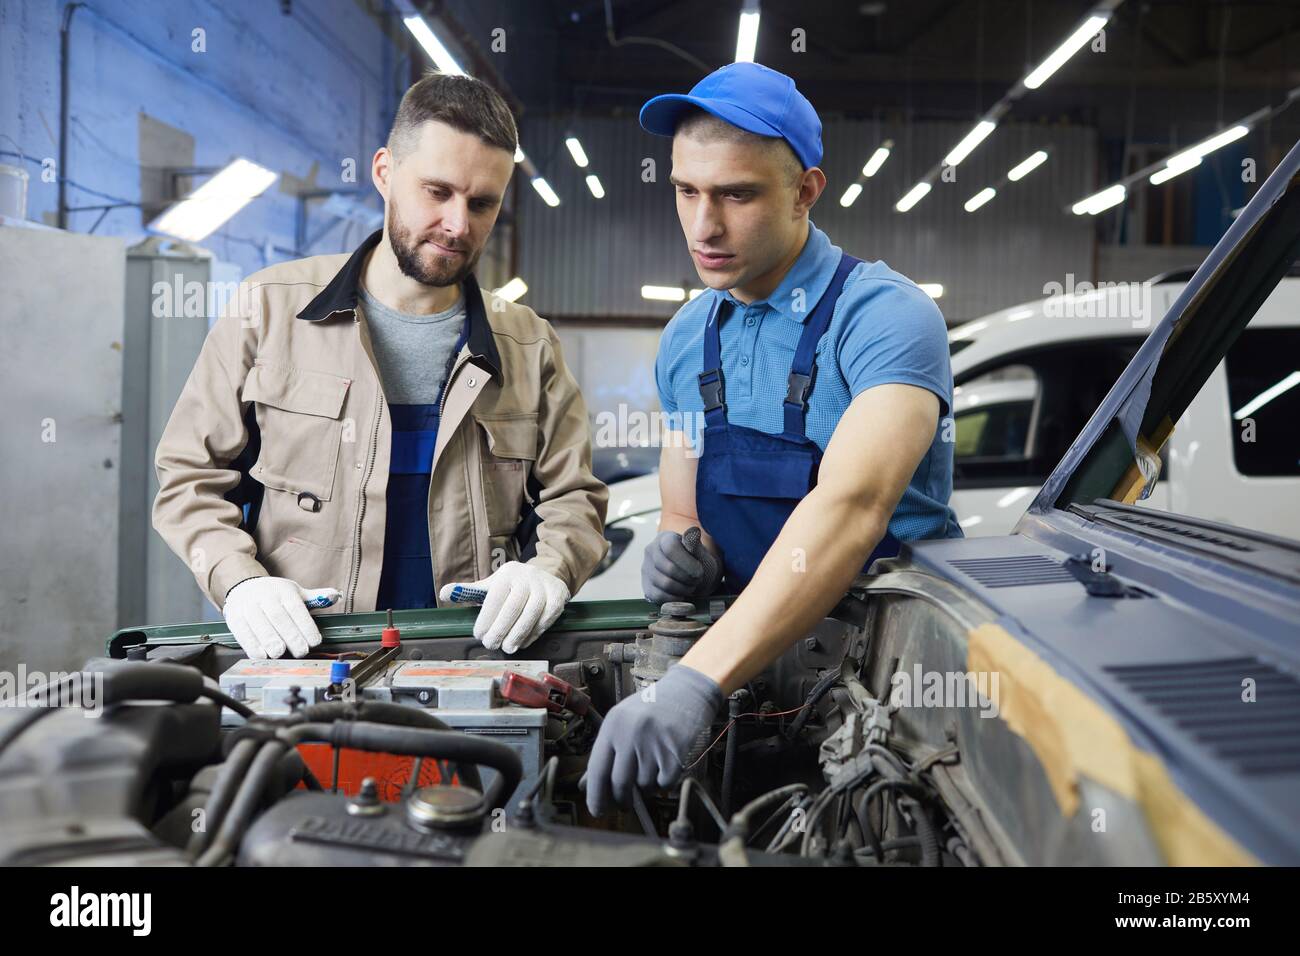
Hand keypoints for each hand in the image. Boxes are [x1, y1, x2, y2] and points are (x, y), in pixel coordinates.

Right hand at [222, 577, 340, 658]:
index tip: (315, 641)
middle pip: (279, 618)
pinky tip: (262, 655)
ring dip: (270, 641)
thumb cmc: (275, 595)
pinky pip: (243, 632)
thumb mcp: (295, 592)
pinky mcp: (234, 617)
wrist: (243, 587)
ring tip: (280, 654)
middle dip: (291, 636)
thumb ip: (315, 597)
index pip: (296, 608)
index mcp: (283, 590)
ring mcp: (248, 606)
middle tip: (301, 651)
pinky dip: (252, 645)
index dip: (306, 626)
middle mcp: (265, 596)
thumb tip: (336, 596)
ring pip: (260, 625)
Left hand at [438, 561, 568, 654]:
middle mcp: (527, 577)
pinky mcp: (559, 597)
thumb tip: (444, 593)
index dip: (486, 618)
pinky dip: (534, 633)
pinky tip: (524, 642)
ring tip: (507, 648)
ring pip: (532, 613)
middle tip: (491, 645)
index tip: (479, 635)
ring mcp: (544, 586)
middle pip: (513, 606)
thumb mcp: (492, 585)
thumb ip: (469, 591)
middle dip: (500, 629)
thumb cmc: (513, 586)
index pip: (494, 597)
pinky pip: (547, 618)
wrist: (546, 576)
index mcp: (507, 574)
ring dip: (518, 634)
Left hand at [583, 663, 722, 816]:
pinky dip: (664, 782)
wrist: (686, 692)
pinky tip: (665, 765)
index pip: (597, 769)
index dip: (595, 795)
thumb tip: (586, 785)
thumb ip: (605, 753)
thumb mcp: (621, 722)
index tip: (596, 810)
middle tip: (624, 804)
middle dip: (621, 800)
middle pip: (620, 784)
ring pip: (644, 786)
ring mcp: (653, 743)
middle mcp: (631, 734)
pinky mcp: (674, 752)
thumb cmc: (650, 709)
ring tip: (652, 767)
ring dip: (646, 786)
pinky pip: (664, 784)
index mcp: (613, 725)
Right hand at [641, 527, 721, 603]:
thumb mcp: (699, 551)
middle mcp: (651, 551)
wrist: (691, 575)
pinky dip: (674, 598)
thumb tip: (693, 531)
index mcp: (664, 538)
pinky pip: (659, 596)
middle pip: (668, 568)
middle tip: (697, 580)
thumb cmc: (696, 561)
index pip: (671, 548)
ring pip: (664, 583)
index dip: (687, 563)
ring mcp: (646, 569)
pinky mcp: (646, 586)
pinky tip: (682, 594)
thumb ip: (695, 544)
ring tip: (691, 586)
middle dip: (688, 578)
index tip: (699, 571)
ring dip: (683, 589)